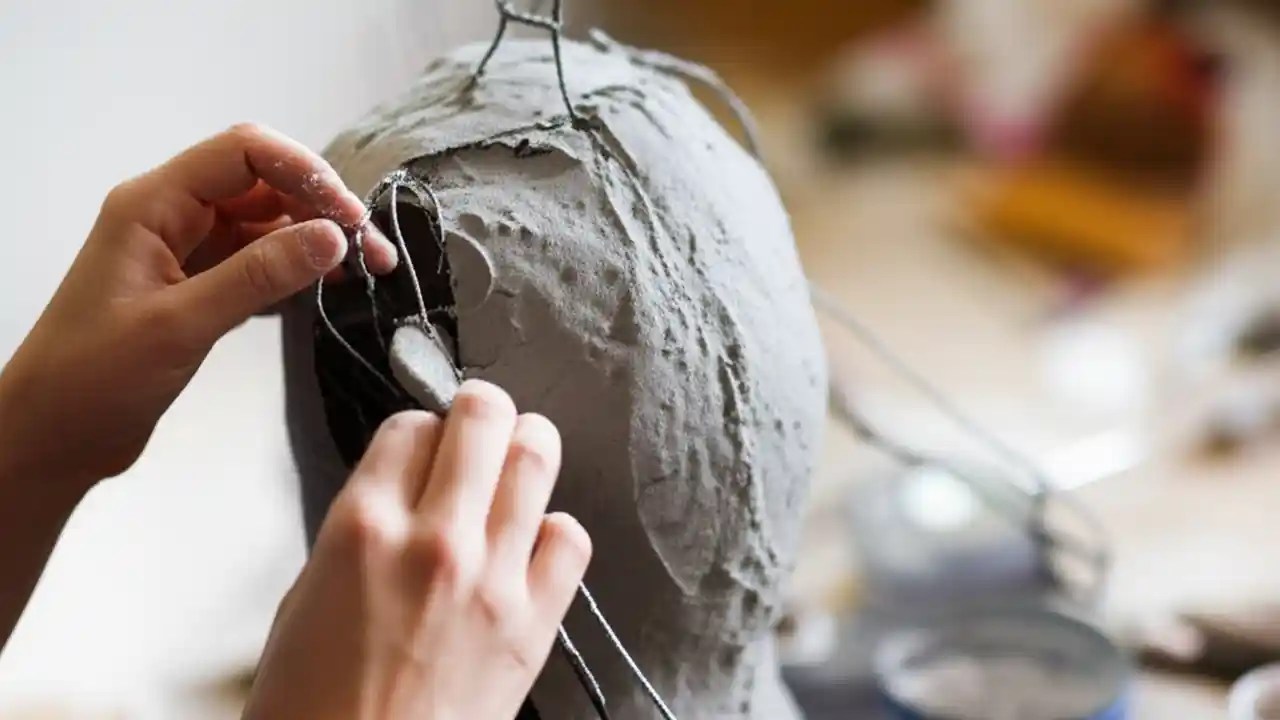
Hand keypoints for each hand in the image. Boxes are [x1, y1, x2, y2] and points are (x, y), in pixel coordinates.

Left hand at [0, 123, 395, 487]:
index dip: (304, 173)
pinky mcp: (196, 287)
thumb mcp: (181, 324)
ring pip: (264, 223)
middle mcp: (170, 216)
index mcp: (153, 205)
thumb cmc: (95, 378)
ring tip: (367, 271)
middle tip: (374, 252)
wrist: (51, 437)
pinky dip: (295, 269)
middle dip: (321, 207)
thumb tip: (333, 237)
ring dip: (315, 239)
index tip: (351, 220)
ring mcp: (183, 251)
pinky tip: (328, 288)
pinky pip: (257, 260)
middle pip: (261, 183)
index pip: (242, 154)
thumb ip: (259, 275)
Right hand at [244, 381, 592, 719]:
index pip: (410, 429)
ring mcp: (493, 580)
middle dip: (481, 409)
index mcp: (360, 531)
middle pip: (482, 420)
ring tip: (518, 452)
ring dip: (527, 444)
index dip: (417, 432)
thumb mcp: (301, 603)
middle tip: (481, 417)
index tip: (421, 447)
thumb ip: (357, 535)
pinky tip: (532, 540)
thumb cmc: (311, 712)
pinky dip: (555, 528)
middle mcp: (434, 542)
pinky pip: (570, 540)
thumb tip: (399, 501)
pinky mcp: (535, 624)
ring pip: (536, 460)